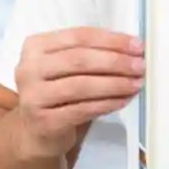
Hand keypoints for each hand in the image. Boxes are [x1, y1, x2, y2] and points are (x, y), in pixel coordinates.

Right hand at [13, 27, 144, 158]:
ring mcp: (33, 96)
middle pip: (79, 59)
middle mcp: (28, 69)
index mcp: (35, 46)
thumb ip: (89, 53)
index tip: (137, 45)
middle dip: (115, 61)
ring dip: (115, 83)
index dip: (111, 40)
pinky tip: (123, 100)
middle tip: (140, 65)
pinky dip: (107, 103)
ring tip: (136, 83)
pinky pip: (82, 109)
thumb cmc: (56, 92)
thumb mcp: (63, 66)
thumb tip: (131, 48)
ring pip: (81, 85)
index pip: (78, 36)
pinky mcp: (43, 121)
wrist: (33, 131)